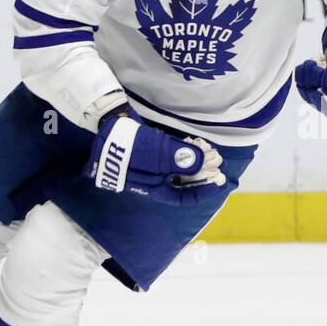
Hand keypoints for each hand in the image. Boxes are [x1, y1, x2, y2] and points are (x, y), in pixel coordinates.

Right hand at [88, 111, 225, 203]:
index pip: (183, 198)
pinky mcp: (147, 150)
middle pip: (182, 182)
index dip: (203, 192)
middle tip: (216, 160)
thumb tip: (207, 163)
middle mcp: (152, 181)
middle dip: (201, 173)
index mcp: (153, 189)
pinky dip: (182, 151)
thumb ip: (184, 161)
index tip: (219, 181)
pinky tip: (191, 142)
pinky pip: (170, 155)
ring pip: (177, 168)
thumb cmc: (131, 148)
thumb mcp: (160, 157)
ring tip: (206, 149)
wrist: (106, 127)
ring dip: (193, 160)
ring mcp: (149, 166)